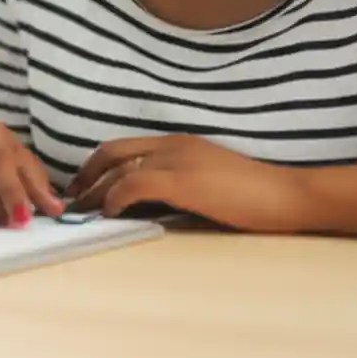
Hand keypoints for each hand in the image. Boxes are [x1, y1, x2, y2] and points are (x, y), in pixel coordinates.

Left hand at [66, 136, 311, 232]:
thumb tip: (144, 202)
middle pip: (111, 152)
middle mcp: (172, 144)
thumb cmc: (252, 195)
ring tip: (81, 214)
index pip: (123, 147)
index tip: (82, 188)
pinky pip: (133, 185)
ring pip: (118, 169)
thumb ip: (176, 183)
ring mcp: (177, 160)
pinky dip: (114, 199)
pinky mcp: (182, 181)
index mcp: (178, 143)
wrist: (285, 195)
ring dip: (93, 192)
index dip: (97, 167)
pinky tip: (108, 215)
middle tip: (71, 201)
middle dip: (84, 175)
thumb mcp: (207, 181)